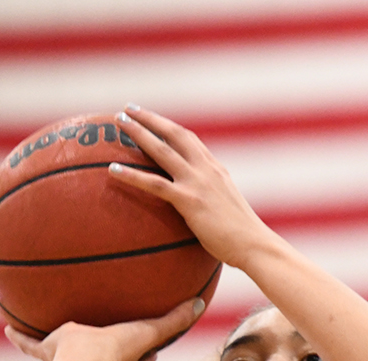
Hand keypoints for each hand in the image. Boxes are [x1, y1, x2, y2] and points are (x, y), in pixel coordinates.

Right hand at [3, 298, 205, 360]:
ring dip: (57, 340)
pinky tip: (7, 326)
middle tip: (103, 329)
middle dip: (104, 345)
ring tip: (51, 326)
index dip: (149, 352)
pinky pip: (29, 344)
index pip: (143, 358)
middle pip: (103, 354)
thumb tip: (201, 303)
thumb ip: (175, 318)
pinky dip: (18, 337)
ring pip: (62, 349)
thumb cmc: (115, 353)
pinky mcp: (47, 353)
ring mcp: (68, 360)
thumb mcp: (149, 331)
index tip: (150, 341)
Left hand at [107, 105, 278, 269]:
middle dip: (150, 118)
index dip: (168, 127)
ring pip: (162, 150)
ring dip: (138, 133)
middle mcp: (206, 168)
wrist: (255, 244)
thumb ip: (210, 200)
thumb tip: (197, 210)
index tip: (151, 118)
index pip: (189, 139)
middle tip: (127, 109)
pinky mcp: (189, 200)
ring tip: (118, 122)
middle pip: (174, 133)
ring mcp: (197, 182)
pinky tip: (112, 169)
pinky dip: (131, 174)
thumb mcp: (226, 209)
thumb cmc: (241, 237)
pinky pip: (154, 184)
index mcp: (215, 169)